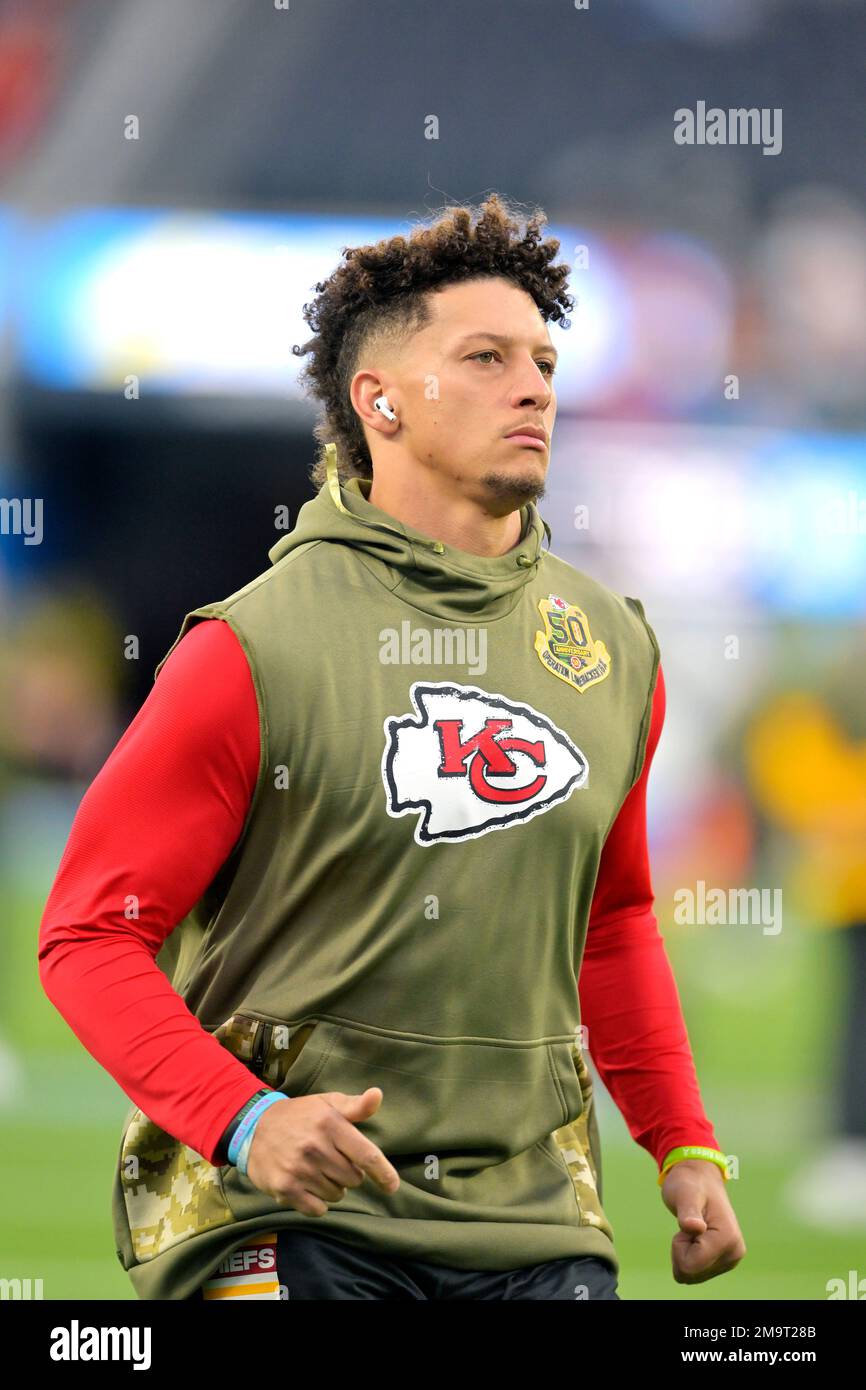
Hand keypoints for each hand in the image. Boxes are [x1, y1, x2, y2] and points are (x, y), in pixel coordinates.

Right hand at [244, 1086, 399, 1214]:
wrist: (253, 1128)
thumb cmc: (299, 1116)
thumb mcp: (327, 1103)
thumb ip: (356, 1106)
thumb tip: (377, 1095)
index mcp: (330, 1124)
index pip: (366, 1155)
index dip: (384, 1173)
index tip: (392, 1186)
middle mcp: (316, 1147)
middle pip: (354, 1179)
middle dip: (349, 1174)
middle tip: (333, 1160)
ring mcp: (299, 1169)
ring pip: (337, 1195)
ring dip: (333, 1187)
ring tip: (317, 1169)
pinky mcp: (285, 1188)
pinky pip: (317, 1209)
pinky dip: (317, 1202)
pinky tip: (306, 1185)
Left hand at [660, 1159, 746, 1283]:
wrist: (700, 1179)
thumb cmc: (689, 1183)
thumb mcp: (684, 1193)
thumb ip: (688, 1211)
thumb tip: (694, 1228)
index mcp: (728, 1239)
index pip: (689, 1266)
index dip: (679, 1245)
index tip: (687, 1223)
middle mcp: (734, 1253)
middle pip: (690, 1274)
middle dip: (681, 1251)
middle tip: (689, 1226)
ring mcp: (731, 1260)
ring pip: (692, 1276)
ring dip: (685, 1253)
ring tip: (694, 1230)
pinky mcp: (724, 1262)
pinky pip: (695, 1274)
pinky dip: (690, 1256)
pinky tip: (697, 1238)